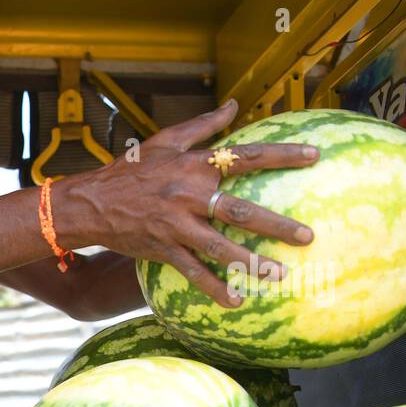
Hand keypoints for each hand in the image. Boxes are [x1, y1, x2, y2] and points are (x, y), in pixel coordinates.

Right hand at [54, 99, 318, 306]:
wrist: (90, 203)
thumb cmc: (129, 170)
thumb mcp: (165, 141)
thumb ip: (203, 125)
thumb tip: (234, 105)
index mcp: (194, 165)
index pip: (246, 157)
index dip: (282, 156)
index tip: (315, 156)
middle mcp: (188, 195)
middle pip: (241, 210)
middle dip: (277, 224)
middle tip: (307, 236)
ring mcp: (176, 225)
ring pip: (220, 245)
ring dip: (251, 262)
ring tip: (279, 273)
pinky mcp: (163, 249)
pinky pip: (193, 271)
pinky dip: (214, 288)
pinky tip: (236, 301)